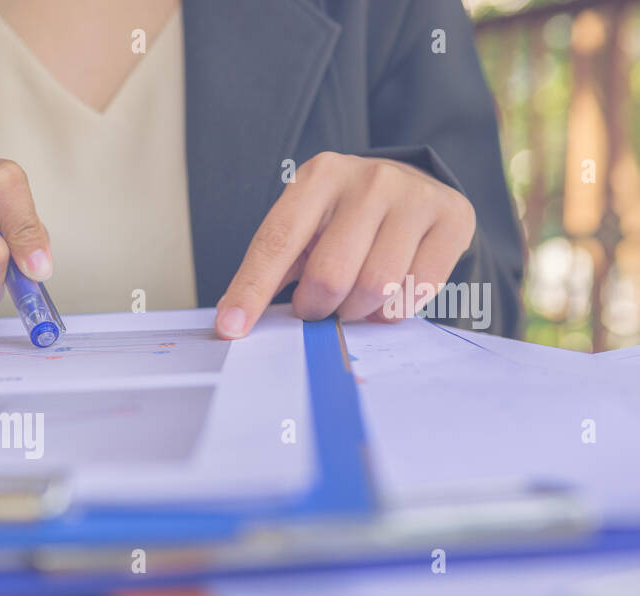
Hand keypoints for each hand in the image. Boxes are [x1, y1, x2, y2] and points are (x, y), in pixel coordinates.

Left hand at [214, 152, 476, 338]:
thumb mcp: (303, 231)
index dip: (252, 291)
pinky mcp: (454, 217)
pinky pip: (417, 290)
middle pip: (331, 275)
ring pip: (376, 287)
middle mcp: (370, 178)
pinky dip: (395, 308)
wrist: (411, 189)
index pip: (276, 242)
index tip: (231, 329)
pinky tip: (388, 293)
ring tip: (352, 300)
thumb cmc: (343, 220)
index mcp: (319, 177)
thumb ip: (269, 271)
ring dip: (356, 311)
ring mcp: (416, 195)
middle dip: (317, 307)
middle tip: (317, 307)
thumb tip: (232, 324)